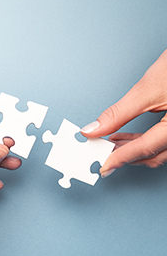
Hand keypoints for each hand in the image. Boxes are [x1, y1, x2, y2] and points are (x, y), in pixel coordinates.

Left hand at [81, 49, 166, 176]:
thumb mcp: (148, 89)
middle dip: (126, 156)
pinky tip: (127, 138)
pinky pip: (164, 143)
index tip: (102, 166)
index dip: (121, 158)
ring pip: (159, 152)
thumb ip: (119, 113)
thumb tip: (95, 129)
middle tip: (102, 153)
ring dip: (133, 150)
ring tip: (110, 144)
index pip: (146, 149)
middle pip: (153, 156)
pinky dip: (144, 143)